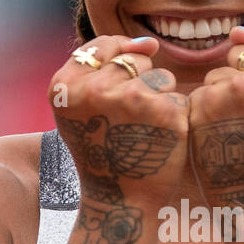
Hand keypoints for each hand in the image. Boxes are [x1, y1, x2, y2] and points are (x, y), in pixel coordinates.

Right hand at [48, 36, 190, 213]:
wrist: (121, 201)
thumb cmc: (103, 150)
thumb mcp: (81, 109)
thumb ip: (102, 66)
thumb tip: (150, 42)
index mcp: (65, 86)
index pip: (103, 45)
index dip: (118, 62)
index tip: (119, 92)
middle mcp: (95, 89)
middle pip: (135, 59)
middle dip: (139, 83)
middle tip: (128, 122)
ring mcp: (132, 99)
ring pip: (161, 76)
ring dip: (160, 99)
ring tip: (144, 131)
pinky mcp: (165, 112)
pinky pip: (177, 98)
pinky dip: (174, 118)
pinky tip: (160, 140)